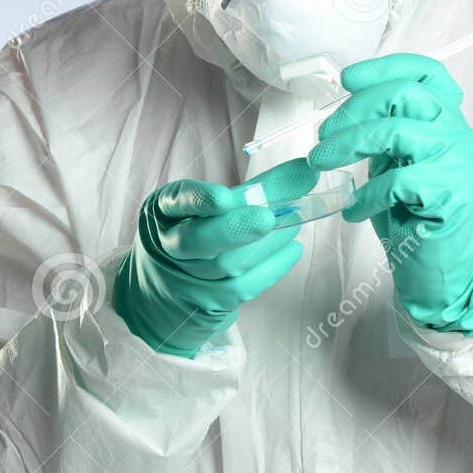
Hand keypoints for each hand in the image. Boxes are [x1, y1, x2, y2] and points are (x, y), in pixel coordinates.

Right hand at [113, 159, 317, 355]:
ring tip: (292, 224)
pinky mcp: (210, 301)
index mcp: (164, 212)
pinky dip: (272, 267)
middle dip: (234, 228)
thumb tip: (307, 171)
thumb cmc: (200, 232)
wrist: (167, 292)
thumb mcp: (212, 205)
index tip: (225, 197)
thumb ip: (257, 188)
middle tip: (268, 217)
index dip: (198, 199)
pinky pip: (243, 287)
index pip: (176, 202)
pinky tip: (292, 250)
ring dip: (266, 244)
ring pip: (226, 265)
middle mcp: (170, 246)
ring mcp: (189, 278)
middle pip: (196, 240)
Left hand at [307, 53, 472, 334]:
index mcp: (444, 119)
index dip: (385, 67)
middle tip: (323, 134)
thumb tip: (341, 113)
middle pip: (403, 94)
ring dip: (348, 144)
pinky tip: (353, 210)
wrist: (445, 266)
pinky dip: (366, 194)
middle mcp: (455, 132)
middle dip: (353, 109)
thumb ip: (381, 134)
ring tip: (321, 163)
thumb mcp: (394, 162)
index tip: (347, 79)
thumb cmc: (416, 214)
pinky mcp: (450, 194)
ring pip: (396, 131)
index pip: (426, 73)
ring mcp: (456, 161)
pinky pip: (398, 181)